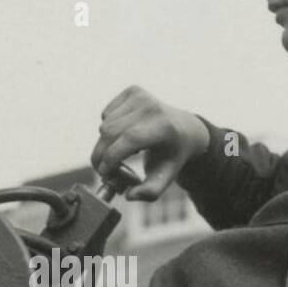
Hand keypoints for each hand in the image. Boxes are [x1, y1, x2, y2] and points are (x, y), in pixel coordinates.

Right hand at [90, 85, 209, 200]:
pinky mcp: (132, 91)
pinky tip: (124, 135)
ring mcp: (141, 96)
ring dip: (105, 145)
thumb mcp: (165, 177)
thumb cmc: (172, 156)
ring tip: (122, 154)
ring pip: (104, 125)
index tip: (105, 174)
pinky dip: (108, 129)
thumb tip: (129, 195)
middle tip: (108, 171)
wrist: (186, 130)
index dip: (111, 158)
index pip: (129, 140)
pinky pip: (105, 114)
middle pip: (110, 133)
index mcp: (164, 127)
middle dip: (102, 156)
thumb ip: (149, 192)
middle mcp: (152, 107)